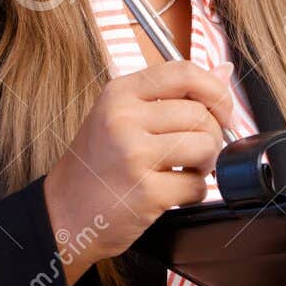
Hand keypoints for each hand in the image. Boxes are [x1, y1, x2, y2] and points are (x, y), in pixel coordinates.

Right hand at [43, 59, 236, 285]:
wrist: (62, 214)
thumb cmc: (96, 165)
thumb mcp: (122, 116)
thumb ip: (172, 93)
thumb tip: (223, 72)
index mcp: (120, 93)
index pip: (184, 73)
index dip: (215, 91)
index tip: (223, 111)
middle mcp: (124, 119)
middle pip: (200, 114)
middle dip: (212, 136)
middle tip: (197, 152)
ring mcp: (133, 155)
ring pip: (205, 146)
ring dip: (206, 163)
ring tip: (185, 170)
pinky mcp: (146, 192)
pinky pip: (197, 186)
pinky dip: (194, 192)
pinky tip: (173, 192)